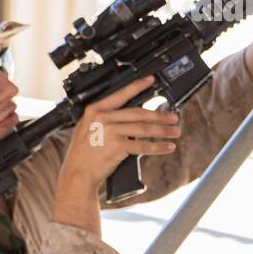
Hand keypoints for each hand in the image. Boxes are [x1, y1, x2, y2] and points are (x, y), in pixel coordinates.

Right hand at [58, 75, 180, 193]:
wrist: (77, 173)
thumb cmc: (82, 154)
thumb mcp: (87, 129)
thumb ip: (105, 119)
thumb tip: (129, 116)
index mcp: (95, 110)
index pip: (121, 95)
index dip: (138, 86)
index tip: (150, 80)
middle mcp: (103, 117)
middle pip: (138, 113)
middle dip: (159, 115)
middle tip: (173, 117)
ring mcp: (110, 131)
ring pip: (143, 129)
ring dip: (163, 131)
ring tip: (174, 132)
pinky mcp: (117, 146)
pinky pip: (142, 146)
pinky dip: (158, 147)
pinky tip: (167, 147)